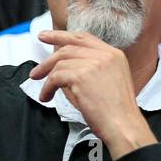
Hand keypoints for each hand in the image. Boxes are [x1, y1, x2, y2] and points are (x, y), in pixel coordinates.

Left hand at [31, 31, 156, 159]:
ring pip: (60, 63)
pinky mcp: (81, 76)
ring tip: (45, 91)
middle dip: (47, 59)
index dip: (62, 35)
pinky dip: (47, 88)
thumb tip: (65, 66)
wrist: (123, 124)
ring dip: (47, 77)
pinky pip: (55, 77)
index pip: (84, 37)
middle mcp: (105, 55)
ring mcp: (93, 64)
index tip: (46, 36)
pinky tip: (47, 97)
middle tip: (36, 70)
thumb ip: (92, 68)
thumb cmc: (116, 110)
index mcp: (114, 55)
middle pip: (68, 48)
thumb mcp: (110, 80)